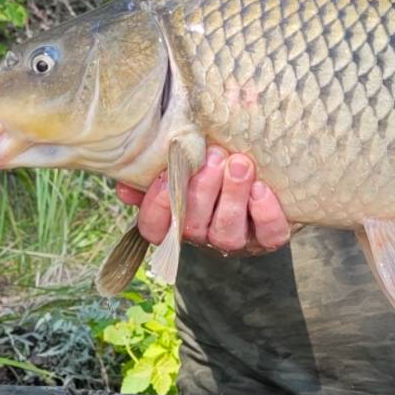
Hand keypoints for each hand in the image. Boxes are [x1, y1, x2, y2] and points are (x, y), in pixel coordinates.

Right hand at [114, 146, 292, 256]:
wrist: (264, 166)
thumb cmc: (212, 160)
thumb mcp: (181, 162)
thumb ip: (153, 171)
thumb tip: (125, 188)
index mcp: (177, 220)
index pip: (154, 228)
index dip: (157, 206)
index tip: (165, 175)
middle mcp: (204, 234)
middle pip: (193, 226)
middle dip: (201, 189)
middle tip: (214, 156)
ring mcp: (237, 239)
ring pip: (227, 232)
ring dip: (232, 196)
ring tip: (239, 164)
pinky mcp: (270, 236)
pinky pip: (269, 234)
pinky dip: (265, 212)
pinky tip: (262, 188)